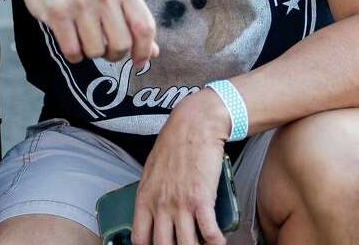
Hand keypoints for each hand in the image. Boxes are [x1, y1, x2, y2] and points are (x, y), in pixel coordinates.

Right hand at [14, 0, 158, 66]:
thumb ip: (134, 19)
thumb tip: (153, 52)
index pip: (144, 26)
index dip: (144, 50)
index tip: (139, 62)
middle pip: (121, 45)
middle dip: (114, 55)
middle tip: (105, 48)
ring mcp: (80, 2)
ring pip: (96, 51)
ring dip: (91, 53)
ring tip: (84, 38)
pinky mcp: (58, 13)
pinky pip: (73, 52)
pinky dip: (73, 55)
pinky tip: (70, 41)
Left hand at [133, 89, 229, 244]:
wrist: (193, 126)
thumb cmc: (174, 144)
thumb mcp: (151, 171)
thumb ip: (151, 194)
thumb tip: (153, 213)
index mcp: (144, 198)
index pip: (139, 238)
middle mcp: (160, 205)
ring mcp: (180, 204)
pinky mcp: (202, 199)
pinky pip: (209, 233)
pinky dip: (216, 242)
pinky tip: (219, 242)